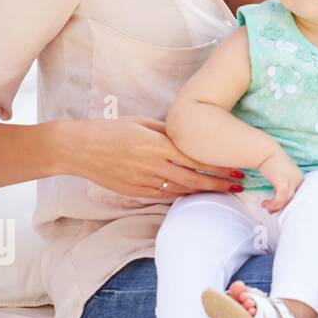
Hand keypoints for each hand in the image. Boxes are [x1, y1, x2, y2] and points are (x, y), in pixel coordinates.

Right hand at [67, 116, 247, 199]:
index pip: (196, 159)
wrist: (78, 149)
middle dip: (219, 184)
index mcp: (157, 145)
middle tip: (239, 185)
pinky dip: (182, 194)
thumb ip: (168, 131)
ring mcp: (144, 181)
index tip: (236, 168)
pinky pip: (164, 195)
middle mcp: (154, 165)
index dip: (218, 166)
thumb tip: (190, 135)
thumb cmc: (110, 130)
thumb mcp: (142, 122)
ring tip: (223, 191)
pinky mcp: (135, 191)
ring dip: (204, 191)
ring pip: (181, 189)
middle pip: (194, 179)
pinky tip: (194, 193)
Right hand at [256, 149, 303, 211]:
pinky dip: (272, 203)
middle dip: (280, 207)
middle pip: (292, 199)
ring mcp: (292, 180)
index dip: (286, 203)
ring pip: (286, 200)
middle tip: (270, 210)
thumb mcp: (281, 175)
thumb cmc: (271, 164)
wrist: (266, 152)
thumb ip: (282, 186)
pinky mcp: (283, 182)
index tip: (276, 207)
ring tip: (265, 206)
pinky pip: (280, 198)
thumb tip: (277, 200)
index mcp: (300, 178)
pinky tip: (264, 203)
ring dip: (274, 206)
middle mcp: (298, 179)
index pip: (297, 195)